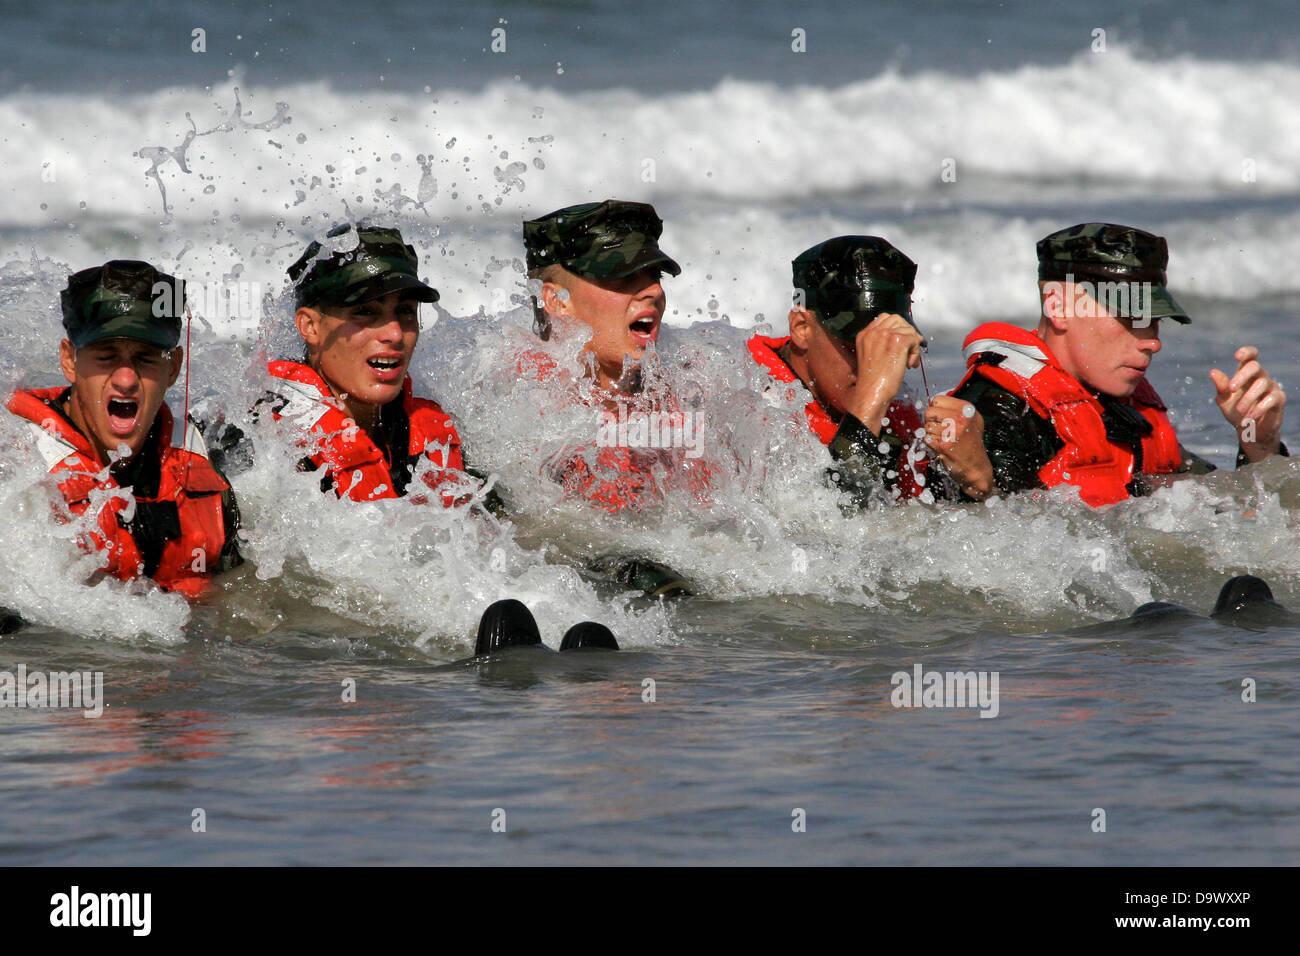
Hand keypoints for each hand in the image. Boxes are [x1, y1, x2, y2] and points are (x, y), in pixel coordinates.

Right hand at [844, 313, 923, 432]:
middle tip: (910, 350)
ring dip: (913, 346)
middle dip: (907, 334)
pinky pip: (915, 340)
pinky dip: (916, 353)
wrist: (872, 393)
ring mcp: (885, 335)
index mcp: (864, 335)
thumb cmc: (873, 381)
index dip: (897, 328)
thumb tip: (910, 336)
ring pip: (908, 330)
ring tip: (908, 362)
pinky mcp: (897, 341)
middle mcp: (873, 332)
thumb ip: (883, 344)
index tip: (903, 341)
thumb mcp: (872, 357)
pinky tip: (909, 365)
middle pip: (898, 320)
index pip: (884, 318)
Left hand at [923, 396, 994, 499]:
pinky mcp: (944, 445)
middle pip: (929, 412)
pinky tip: (941, 447)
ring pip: (927, 426)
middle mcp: (961, 418)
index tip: (941, 418)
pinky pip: (926, 439)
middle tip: (940, 430)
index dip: (935, 409)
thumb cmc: (971, 444)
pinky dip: (930, 444)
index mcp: (967, 409)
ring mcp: (953, 431)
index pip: (938, 400)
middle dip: (931, 421)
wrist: (977, 468)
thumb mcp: (971, 421)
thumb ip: (955, 409)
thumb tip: (933, 403)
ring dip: (931, 434)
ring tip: (944, 440)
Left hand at [1210, 346, 1285, 462]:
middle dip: (1241, 376)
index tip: (1237, 356)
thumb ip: (1221, 387)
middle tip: (1231, 388)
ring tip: (1239, 410)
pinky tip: (1251, 416)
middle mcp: (1260, 377)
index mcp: (1246, 374)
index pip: (1251, 357)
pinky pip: (1272, 398)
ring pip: (1262, 383)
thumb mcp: (1224, 400)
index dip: (1246, 352)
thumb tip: (1213, 371)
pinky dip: (1259, 408)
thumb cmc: (1236, 411)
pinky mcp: (1279, 399)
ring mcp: (1271, 387)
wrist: (1248, 431)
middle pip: (1255, 366)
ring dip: (1248, 397)